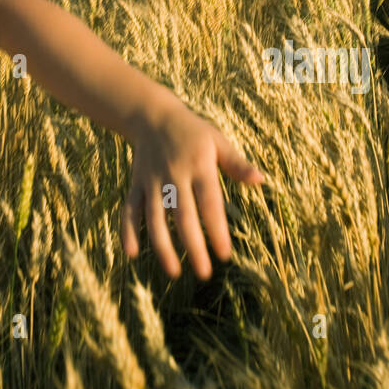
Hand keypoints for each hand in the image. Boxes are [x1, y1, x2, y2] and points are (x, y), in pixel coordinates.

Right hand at [121, 93, 264, 279]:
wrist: (152, 115)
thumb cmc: (192, 131)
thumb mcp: (217, 141)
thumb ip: (236, 164)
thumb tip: (260, 180)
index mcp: (198, 166)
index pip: (209, 204)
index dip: (216, 230)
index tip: (224, 255)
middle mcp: (174, 175)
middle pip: (183, 216)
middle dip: (193, 247)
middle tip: (204, 273)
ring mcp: (152, 181)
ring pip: (155, 218)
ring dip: (163, 246)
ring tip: (174, 272)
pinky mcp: (136, 184)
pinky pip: (130, 209)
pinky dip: (128, 230)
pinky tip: (132, 253)